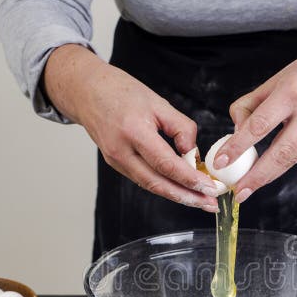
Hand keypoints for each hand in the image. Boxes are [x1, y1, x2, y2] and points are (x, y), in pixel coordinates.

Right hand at [43, 44, 219, 211]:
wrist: (86, 91)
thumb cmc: (121, 92)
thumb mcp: (158, 102)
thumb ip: (180, 127)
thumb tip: (192, 153)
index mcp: (134, 131)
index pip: (166, 164)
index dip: (190, 179)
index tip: (209, 187)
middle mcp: (121, 151)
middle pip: (157, 184)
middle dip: (187, 197)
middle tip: (210, 204)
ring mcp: (116, 160)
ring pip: (150, 185)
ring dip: (177, 196)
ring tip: (201, 201)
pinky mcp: (116, 164)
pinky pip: (143, 179)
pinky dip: (164, 186)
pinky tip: (181, 189)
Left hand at [213, 24, 296, 202]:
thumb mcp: (276, 79)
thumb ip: (251, 105)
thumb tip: (235, 131)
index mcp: (292, 92)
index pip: (260, 125)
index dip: (238, 146)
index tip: (221, 162)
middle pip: (279, 152)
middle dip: (256, 176)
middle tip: (238, 192)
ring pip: (290, 160)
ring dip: (267, 177)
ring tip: (246, 190)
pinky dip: (280, 166)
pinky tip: (265, 173)